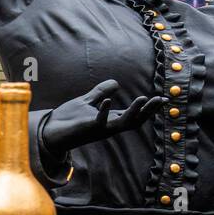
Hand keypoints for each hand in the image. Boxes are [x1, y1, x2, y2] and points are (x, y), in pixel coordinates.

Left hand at [41, 79, 165, 154]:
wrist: (50, 131)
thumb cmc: (68, 119)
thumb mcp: (87, 102)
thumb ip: (100, 93)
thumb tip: (116, 83)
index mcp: (110, 119)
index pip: (134, 114)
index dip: (148, 107)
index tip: (164, 99)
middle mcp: (109, 126)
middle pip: (135, 120)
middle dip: (148, 111)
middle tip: (161, 100)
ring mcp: (100, 129)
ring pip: (123, 123)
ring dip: (134, 111)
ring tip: (143, 98)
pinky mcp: (88, 129)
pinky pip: (99, 121)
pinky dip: (104, 111)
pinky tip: (108, 100)